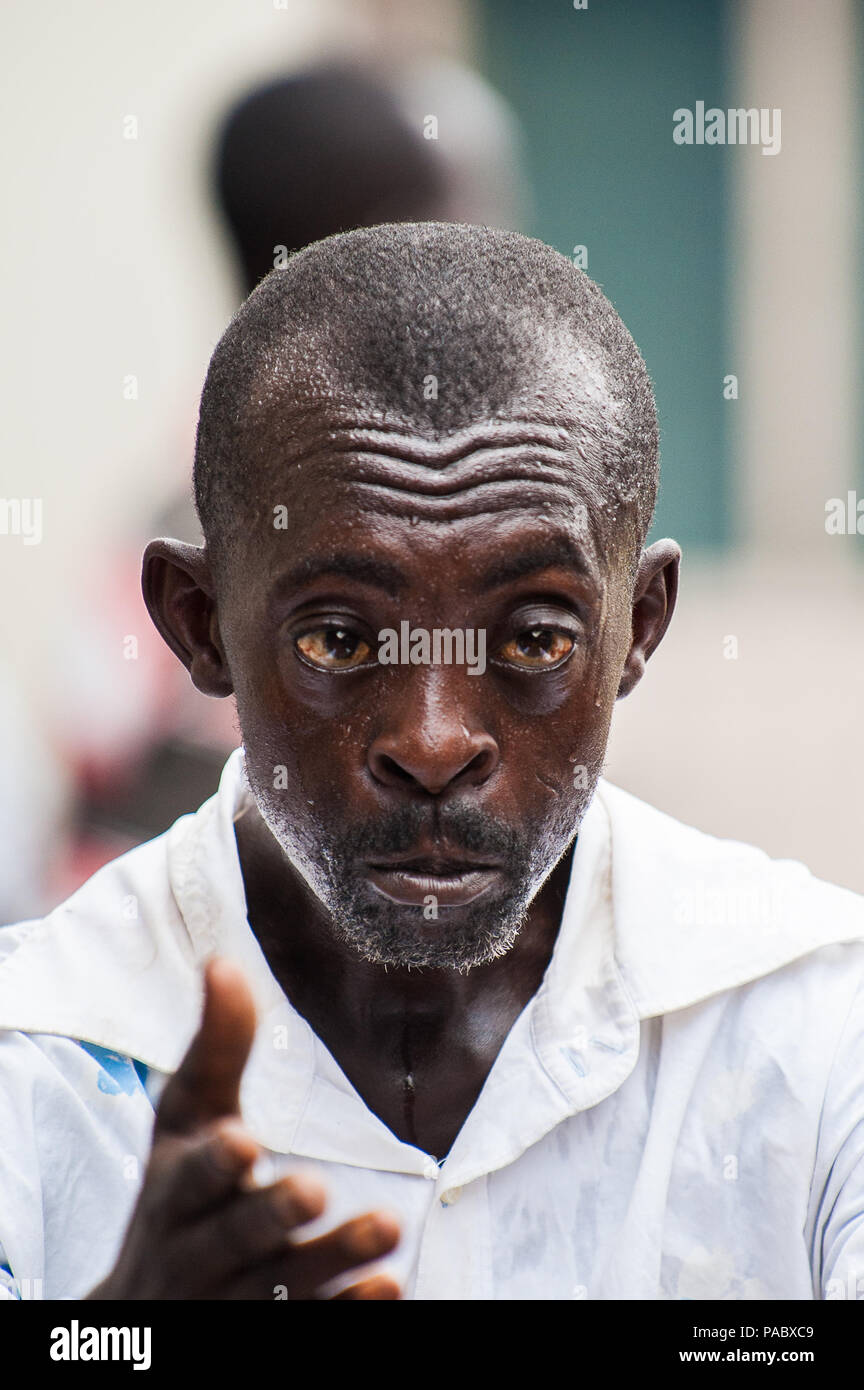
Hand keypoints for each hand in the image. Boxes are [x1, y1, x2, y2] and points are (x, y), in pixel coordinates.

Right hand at [85, 957, 399, 1298]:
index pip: (188, 1180)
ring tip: (388, 1225)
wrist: (147, 1315)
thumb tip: (224, 960)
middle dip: (269, 1214)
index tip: (243, 1140)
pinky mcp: (270, 1333)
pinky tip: (390, 1285)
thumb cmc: (180, 1192)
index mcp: (173, 1192)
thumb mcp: (187, 1121)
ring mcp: (235, 1302)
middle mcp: (198, 1252)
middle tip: (312, 1187)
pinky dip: (348, 1310)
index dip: (212, 1165)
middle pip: (233, 1237)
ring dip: (332, 1258)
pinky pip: (310, 1329)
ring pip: (281, 1288)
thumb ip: (215, 1049)